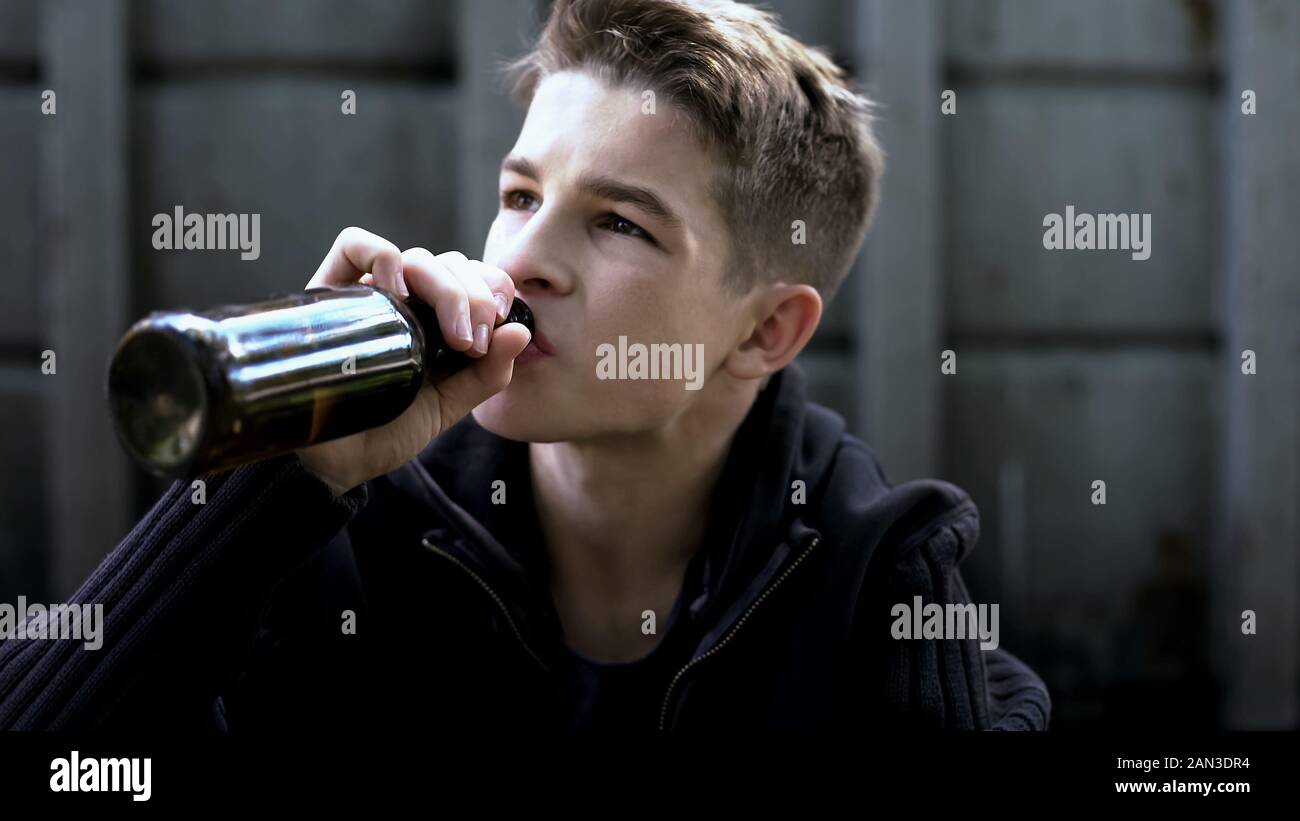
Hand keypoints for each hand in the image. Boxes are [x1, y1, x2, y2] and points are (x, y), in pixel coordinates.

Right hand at [294, 227, 530, 493]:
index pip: (469, 273)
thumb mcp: (449, 405)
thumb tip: (521, 332)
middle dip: (474, 296)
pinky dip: (383, 256)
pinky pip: (352, 245)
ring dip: (445, 287)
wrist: (336, 464)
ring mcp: (366, 294)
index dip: (492, 285)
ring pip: (414, 256)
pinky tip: (398, 293)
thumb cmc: (388, 431)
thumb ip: (487, 374)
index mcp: (433, 319)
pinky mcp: (327, 293)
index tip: (500, 322)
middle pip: (446, 263)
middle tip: (474, 342)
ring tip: (452, 335)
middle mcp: (401, 300)